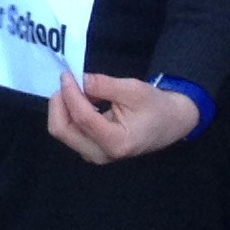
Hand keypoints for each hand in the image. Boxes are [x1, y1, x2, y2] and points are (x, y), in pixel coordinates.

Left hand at [49, 72, 199, 163]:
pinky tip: (81, 99)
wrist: (170, 123)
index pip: (82, 118)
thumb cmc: (156, 107)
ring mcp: (94, 155)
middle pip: (62, 130)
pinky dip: (68, 113)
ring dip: (63, 107)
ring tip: (77, 89)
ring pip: (62, 131)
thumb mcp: (134, 90)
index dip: (70, 94)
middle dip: (59, 102)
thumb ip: (104, 85)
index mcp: (117, 142)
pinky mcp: (90, 150)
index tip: (66, 75)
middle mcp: (102, 154)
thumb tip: (79, 79)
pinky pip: (69, 131)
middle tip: (67, 81)